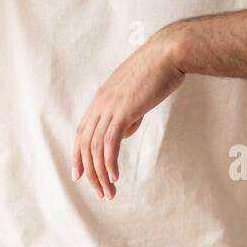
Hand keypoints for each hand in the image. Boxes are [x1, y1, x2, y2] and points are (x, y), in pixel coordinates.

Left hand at [71, 29, 185, 199]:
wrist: (167, 54)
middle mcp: (100, 104)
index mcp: (101, 99)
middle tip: (100, 193)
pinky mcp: (123, 111)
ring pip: (96, 148)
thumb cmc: (157, 72)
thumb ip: (127, 114)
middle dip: (90, 173)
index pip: (82, 133)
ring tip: (109, 192)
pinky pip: (110, 143)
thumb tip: (123, 132)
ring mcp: (110, 107)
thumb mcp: (136, 96)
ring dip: (101, 174)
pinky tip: (115, 178)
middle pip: (85, 145)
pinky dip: (109, 163)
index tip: (80, 176)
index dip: (78, 156)